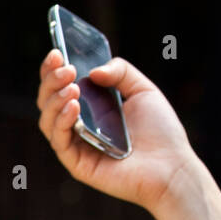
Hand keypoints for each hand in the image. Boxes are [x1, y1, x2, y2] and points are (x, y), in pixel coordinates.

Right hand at [36, 49, 197, 213]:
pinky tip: (73, 106)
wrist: (173, 166)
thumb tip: (93, 71)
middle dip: (51, 81)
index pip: (62, 85)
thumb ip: (120, 71)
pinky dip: (62, 121)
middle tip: (66, 69)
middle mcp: (80, 125)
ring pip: (48, 120)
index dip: (53, 69)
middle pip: (48, 101)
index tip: (56, 53)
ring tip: (72, 87)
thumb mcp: (144, 90)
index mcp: (93, 107)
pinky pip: (59, 140)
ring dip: (54, 100)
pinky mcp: (78, 163)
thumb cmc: (162, 131)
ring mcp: (77, 144)